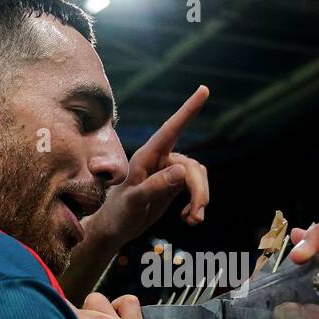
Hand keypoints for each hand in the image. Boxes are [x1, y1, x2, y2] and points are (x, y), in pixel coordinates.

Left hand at [82, 86, 209, 248]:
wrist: (114, 228)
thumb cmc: (118, 214)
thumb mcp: (134, 202)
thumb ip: (156, 186)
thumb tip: (183, 172)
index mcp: (146, 156)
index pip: (171, 130)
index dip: (188, 110)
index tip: (204, 89)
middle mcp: (159, 160)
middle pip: (192, 167)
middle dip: (198, 192)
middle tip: (196, 219)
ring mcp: (168, 172)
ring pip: (197, 178)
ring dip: (200, 199)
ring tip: (193, 221)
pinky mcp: (174, 185)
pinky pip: (195, 188)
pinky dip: (196, 204)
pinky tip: (187, 219)